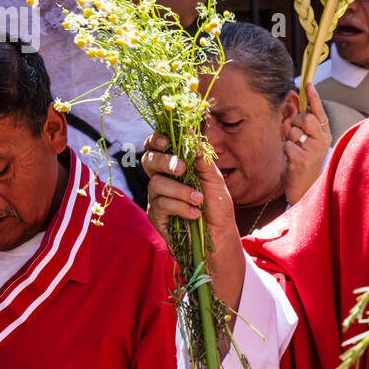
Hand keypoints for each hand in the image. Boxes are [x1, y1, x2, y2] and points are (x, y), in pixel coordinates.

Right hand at [141, 133, 245, 307]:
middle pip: (148, 161)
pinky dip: (180, 207)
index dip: (155, 140)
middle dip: (163, 162)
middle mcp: (162, 180)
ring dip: (180, 191)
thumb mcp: (214, 178)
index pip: (156, 148)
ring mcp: (156, 199)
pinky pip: (161, 205)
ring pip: (156, 184)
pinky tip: (194, 214)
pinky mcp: (156, 217)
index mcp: (174, 167)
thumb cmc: (217, 207)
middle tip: (181, 169)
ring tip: (199, 200)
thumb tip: (190, 132)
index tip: (165, 140)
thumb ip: (201, 157)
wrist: (220, 236)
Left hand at [283, 85, 331, 204]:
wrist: (306, 190)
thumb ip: (303, 124)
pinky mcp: (302, 160)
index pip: (319, 112)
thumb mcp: (308, 142)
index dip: (314, 97)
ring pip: (294, 132)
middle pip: (305, 118)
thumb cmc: (304, 163)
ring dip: (289, 140)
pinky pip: (287, 145)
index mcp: (325, 134)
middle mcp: (322, 141)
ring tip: (295, 152)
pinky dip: (286, 151)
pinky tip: (292, 161)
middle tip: (296, 136)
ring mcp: (313, 151)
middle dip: (295, 124)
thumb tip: (295, 102)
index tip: (308, 84)